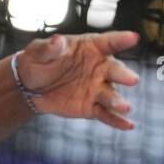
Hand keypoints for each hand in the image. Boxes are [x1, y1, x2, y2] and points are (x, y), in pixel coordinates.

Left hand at [16, 31, 140, 128]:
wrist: (29, 87)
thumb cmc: (37, 62)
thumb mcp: (38, 52)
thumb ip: (49, 48)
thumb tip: (57, 40)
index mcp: (90, 48)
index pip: (108, 42)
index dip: (121, 39)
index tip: (133, 38)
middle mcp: (100, 68)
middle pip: (115, 70)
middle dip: (124, 75)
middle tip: (132, 80)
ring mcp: (98, 88)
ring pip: (111, 95)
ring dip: (118, 101)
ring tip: (125, 108)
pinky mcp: (92, 106)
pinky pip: (106, 113)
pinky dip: (117, 120)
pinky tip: (128, 125)